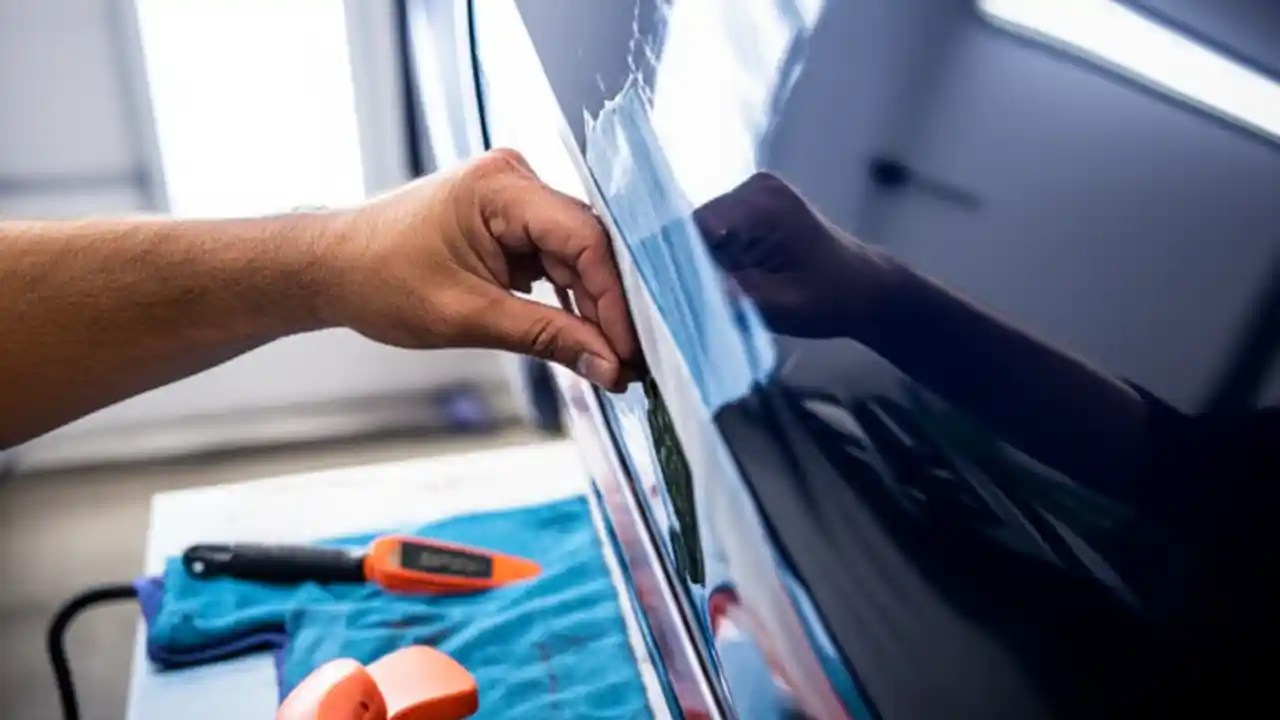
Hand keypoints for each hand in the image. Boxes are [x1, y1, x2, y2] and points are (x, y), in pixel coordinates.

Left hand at [324, 149, 638, 390]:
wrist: (331, 268)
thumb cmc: (379, 279)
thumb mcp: (468, 317)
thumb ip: (546, 338)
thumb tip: (607, 365)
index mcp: (500, 186)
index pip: (583, 239)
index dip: (613, 299)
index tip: (629, 351)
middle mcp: (514, 180)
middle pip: (586, 247)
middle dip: (606, 310)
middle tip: (627, 367)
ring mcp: (513, 199)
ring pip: (575, 258)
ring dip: (590, 310)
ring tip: (609, 364)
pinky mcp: (509, 222)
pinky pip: (554, 261)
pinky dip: (567, 301)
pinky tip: (582, 339)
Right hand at [694, 172, 897, 340]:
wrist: (862, 288)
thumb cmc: (832, 298)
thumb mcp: (784, 306)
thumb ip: (737, 297)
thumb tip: (688, 293)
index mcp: (767, 204)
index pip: (699, 225)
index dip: (682, 260)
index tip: (680, 293)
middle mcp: (755, 188)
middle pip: (696, 228)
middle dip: (693, 264)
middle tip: (700, 301)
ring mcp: (751, 194)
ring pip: (700, 233)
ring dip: (704, 265)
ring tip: (720, 293)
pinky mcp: (748, 208)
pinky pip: (715, 235)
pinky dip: (716, 261)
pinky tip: (729, 282)